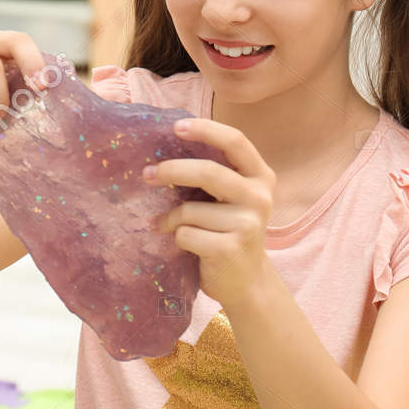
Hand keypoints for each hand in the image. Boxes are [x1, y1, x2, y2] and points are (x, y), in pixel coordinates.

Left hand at [143, 117, 276, 311]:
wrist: (246, 282)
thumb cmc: (228, 232)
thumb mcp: (230, 199)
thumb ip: (213, 175)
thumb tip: (164, 150)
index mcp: (260, 176)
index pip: (236, 141)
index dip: (206, 129)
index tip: (176, 127)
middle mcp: (260, 197)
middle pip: (209, 173)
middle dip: (172, 171)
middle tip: (147, 174)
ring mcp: (248, 224)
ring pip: (190, 210)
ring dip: (169, 218)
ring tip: (163, 225)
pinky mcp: (230, 248)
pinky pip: (185, 234)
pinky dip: (175, 238)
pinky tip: (181, 245)